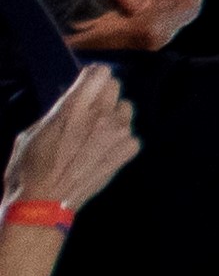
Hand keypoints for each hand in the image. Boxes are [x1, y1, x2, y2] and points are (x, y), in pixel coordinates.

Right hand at [1, 71, 140, 222]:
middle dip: (103, 94)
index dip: (92, 77)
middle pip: (115, 86)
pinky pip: (132, 136)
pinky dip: (121, 141)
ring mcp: (118, 133)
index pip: (99, 72)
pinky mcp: (127, 152)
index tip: (87, 84)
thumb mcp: (34, 131)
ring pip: (126, 109)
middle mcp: (100, 115)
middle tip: (89, 110)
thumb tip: (72, 102)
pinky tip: (104, 152)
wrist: (44, 203)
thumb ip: (59, 111)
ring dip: (114, 116)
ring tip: (96, 133)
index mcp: (73, 106)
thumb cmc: (29, 168)